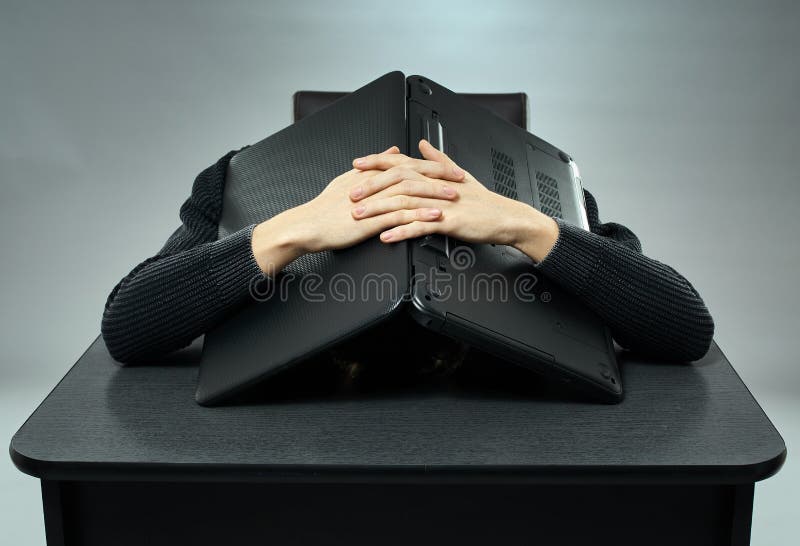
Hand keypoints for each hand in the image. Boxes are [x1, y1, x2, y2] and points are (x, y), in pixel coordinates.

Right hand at [250, 145, 464, 274]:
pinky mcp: (371, 220)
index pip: (407, 164)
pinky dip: (420, 214)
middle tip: (460, 177)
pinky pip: (400, 215)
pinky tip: (435, 216)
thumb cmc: (325, 208)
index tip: (449, 168)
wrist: (308, 226)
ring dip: (434, 194)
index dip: (430, 165)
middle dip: (439, 176)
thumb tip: (392, 151)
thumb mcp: (349, 179)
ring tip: (454, 196)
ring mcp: (373, 202)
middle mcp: (374, 184)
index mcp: (371, 174)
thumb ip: (374, 165)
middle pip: (413, 174)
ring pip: (410, 193)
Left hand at [349, 139, 559, 261]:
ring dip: (379, 210)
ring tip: (360, 217)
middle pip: (397, 181)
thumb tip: (422, 143)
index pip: (401, 162)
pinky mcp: (449, 221)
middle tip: (351, 194)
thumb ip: (437, 159)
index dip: (377, 162)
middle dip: (371, 187)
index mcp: (435, 174)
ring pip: (404, 202)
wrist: (505, 218)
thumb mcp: (458, 174)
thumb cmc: (482, 200)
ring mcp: (441, 203)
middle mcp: (435, 185)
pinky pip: (420, 226)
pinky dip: (401, 231)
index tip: (357, 165)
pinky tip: (385, 236)